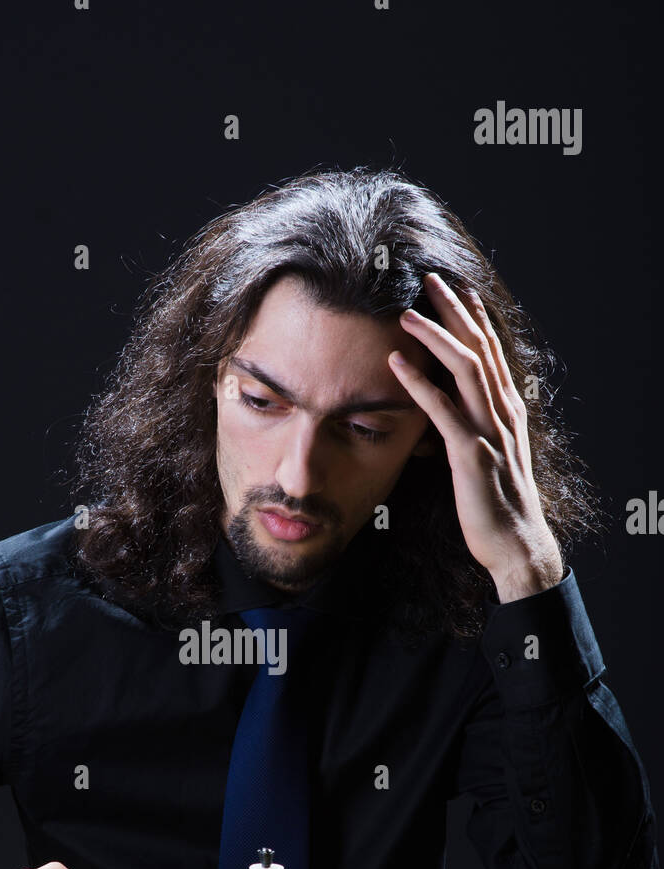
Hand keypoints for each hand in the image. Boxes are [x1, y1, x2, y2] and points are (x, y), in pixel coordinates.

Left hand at [388, 272, 563, 602]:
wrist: (516, 544)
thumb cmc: (497, 505)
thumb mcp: (488, 456)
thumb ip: (473, 426)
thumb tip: (448, 408)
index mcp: (507, 411)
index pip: (490, 351)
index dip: (472, 318)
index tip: (454, 289)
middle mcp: (502, 413)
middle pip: (479, 347)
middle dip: (454, 311)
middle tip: (428, 279)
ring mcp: (489, 432)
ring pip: (465, 368)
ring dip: (435, 336)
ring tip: (406, 314)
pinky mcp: (471, 455)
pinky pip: (443, 410)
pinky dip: (419, 383)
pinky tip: (397, 363)